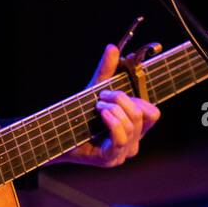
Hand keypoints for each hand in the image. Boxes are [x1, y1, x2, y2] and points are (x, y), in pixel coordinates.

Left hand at [59, 43, 159, 167]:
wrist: (54, 136)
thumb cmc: (77, 115)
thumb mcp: (94, 89)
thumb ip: (106, 71)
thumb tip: (112, 47)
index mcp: (135, 128)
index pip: (152, 113)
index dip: (139, 96)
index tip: (116, 87)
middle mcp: (133, 142)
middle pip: (144, 115)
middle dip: (123, 99)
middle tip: (103, 95)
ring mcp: (122, 152)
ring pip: (132, 125)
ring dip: (114, 109)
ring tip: (98, 106)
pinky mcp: (110, 159)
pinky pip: (121, 139)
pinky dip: (113, 122)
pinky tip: (102, 113)